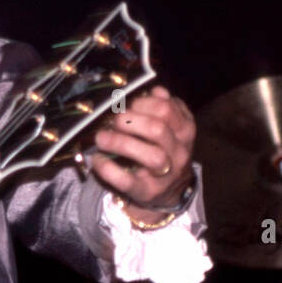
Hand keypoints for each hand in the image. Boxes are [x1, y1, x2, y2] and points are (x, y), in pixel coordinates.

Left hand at [89, 85, 196, 221]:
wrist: (167, 192)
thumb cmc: (163, 151)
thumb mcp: (168, 128)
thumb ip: (162, 108)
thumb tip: (154, 90)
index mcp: (184, 131)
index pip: (167, 109)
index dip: (142, 103)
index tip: (125, 104)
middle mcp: (179, 152)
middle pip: (158, 130)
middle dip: (130, 121)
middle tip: (112, 120)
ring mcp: (165, 174)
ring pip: (151, 156)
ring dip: (121, 143)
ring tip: (101, 137)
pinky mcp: (147, 192)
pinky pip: (127, 181)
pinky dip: (109, 169)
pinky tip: (97, 160)